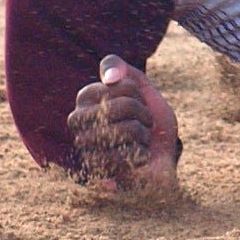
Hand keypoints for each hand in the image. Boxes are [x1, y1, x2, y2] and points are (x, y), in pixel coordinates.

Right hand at [67, 54, 179, 192]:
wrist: (161, 155)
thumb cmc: (149, 120)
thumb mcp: (141, 87)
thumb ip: (122, 69)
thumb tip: (111, 77)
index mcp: (84, 99)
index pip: (117, 84)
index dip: (136, 93)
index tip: (136, 101)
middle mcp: (77, 121)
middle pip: (119, 106)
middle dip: (141, 112)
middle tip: (143, 121)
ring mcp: (85, 146)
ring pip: (126, 129)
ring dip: (143, 134)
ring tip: (140, 139)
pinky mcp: (97, 170)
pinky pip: (128, 154)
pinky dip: (142, 154)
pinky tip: (137, 157)